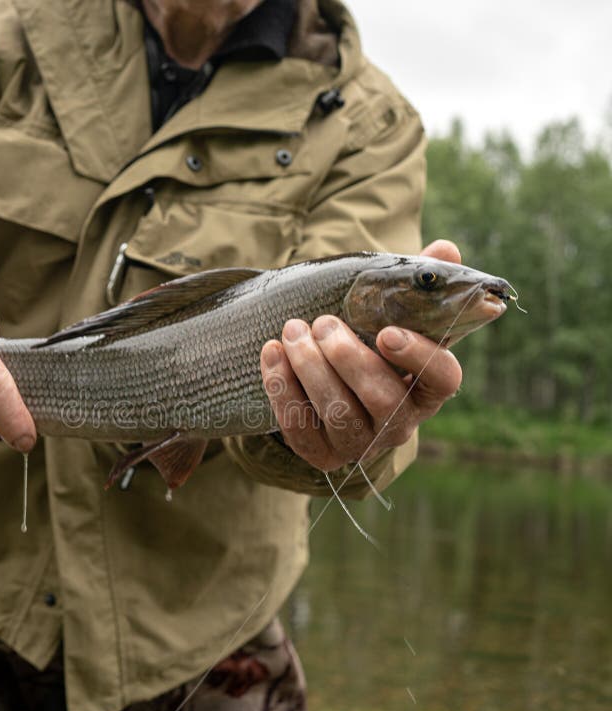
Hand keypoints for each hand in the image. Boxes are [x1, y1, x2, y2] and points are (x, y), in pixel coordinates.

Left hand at [259, 240, 462, 470]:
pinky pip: (301, 430)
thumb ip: (416, 285)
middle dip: (348, 357)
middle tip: (323, 323)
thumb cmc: (368, 346)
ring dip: (311, 369)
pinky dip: (282, 389)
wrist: (330, 390)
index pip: (443, 380)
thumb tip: (444, 248)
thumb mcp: (392, 316)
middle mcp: (399, 424)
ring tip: (292, 331)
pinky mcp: (322, 454)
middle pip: (382, 398)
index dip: (419, 357)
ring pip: (339, 414)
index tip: (387, 331)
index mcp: (426, 388)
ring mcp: (359, 444)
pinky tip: (272, 354)